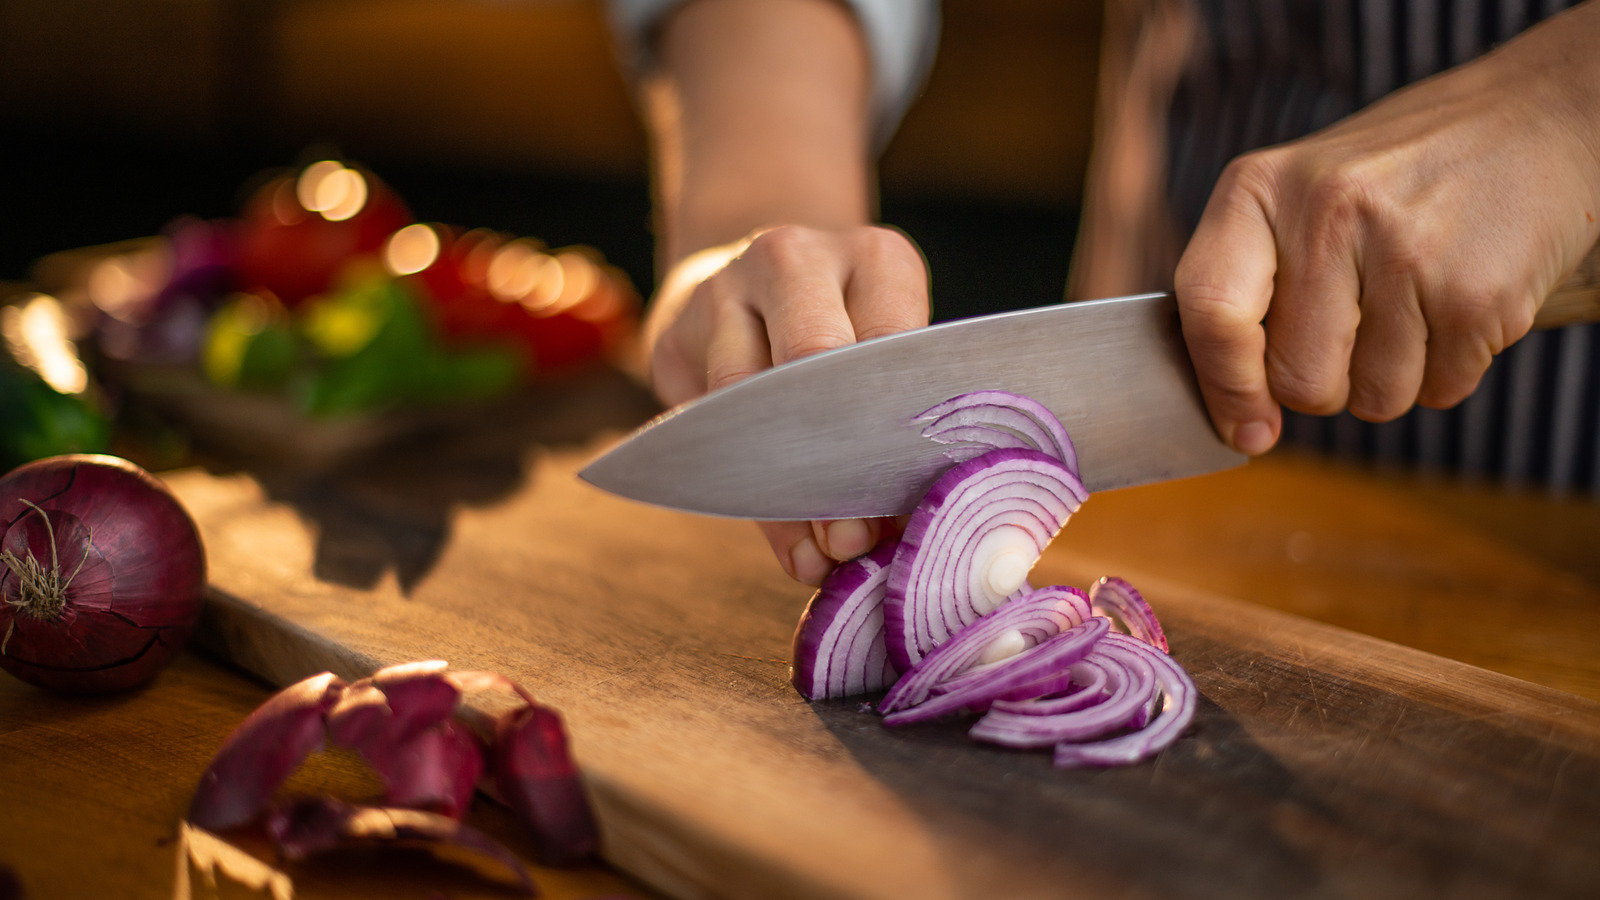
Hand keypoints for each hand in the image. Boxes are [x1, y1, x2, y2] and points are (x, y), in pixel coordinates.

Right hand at [646, 223, 930, 582]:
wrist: (746, 282)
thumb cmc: (844, 334)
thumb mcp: (887, 354)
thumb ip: (896, 426)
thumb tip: (905, 534)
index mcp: (873, 258)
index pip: (892, 339)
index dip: (899, 426)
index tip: (908, 502)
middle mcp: (796, 259)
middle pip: (814, 356)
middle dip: (836, 458)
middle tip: (855, 538)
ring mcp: (725, 289)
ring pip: (748, 396)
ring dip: (787, 492)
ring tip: (820, 556)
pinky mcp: (673, 334)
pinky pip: (707, 425)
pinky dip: (749, 496)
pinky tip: (787, 544)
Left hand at [1174, 4, 1599, 454]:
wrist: (1542, 114)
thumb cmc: (1403, 173)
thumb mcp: (1304, 194)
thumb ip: (1253, 286)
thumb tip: (1234, 412)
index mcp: (1260, 188)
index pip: (1209, 309)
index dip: (1224, 386)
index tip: (1247, 430)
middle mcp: (1326, 212)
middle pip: (1296, 380)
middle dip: (1328, 381)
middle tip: (1362, 323)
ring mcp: (1405, 251)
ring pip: (1372, 399)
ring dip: (1395, 377)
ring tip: (1417, 301)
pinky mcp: (1476, 292)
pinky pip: (1440, 390)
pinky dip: (1452, 368)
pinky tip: (1460, 300)